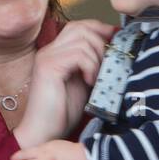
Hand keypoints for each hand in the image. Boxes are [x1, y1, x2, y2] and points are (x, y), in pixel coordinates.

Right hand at [15, 19, 115, 147]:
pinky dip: (90, 67)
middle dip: (101, 43)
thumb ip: (92, 65)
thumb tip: (114, 50)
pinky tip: (89, 82)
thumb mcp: (83, 82)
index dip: (100, 29)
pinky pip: (79, 54)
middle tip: (105, 67)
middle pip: (81, 27)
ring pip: (83, 39)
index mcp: (55, 53)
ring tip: (96, 79)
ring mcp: (47, 57)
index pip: (79, 26)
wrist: (43, 132)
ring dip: (97, 58)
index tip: (115, 42)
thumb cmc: (62, 112)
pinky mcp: (48, 67)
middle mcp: (48, 51)